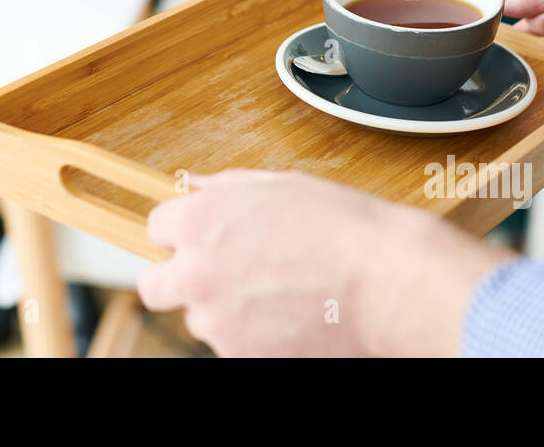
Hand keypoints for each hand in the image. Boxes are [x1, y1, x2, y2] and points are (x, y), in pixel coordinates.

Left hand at [137, 169, 513, 356]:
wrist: (389, 284)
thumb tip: (196, 185)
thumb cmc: (344, 229)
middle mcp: (197, 275)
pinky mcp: (241, 359)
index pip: (157, 228)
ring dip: (224, 309)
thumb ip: (227, 187)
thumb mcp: (282, 186)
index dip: (183, 230)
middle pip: (155, 285)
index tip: (203, 235)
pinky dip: (254, 337)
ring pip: (199, 319)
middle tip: (217, 274)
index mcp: (200, 224)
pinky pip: (233, 346)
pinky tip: (290, 317)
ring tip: (278, 293)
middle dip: (178, 278)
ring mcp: (218, 324)